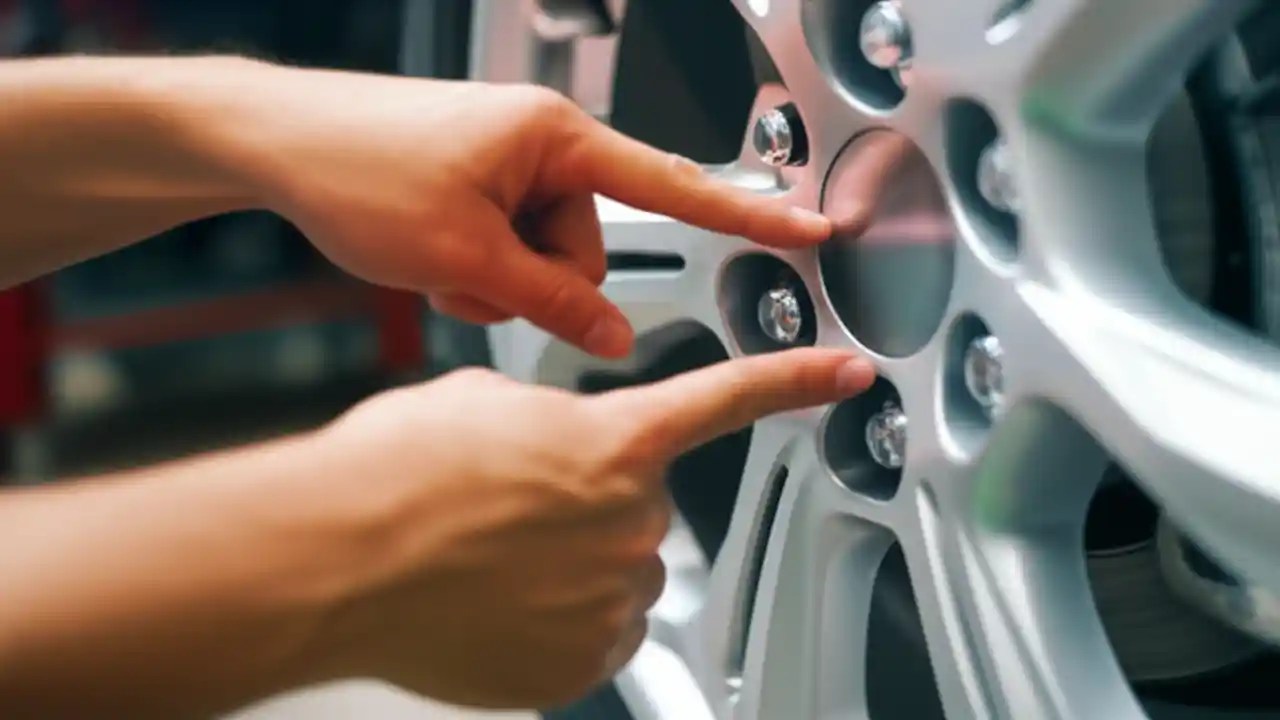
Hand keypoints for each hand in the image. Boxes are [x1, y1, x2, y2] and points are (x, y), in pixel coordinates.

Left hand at [238, 65, 831, 358]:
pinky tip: (432, 262)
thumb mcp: (463, 255)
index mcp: (556, 138)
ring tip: (439, 266)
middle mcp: (542, 146)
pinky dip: (478, 272)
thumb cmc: (355, 167)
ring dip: (500, 283)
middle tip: (472, 278)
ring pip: (547, 262)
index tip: (811, 229)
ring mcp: (509, 167)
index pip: (675, 186)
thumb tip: (613, 334)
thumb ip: (551, 301)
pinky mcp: (480, 187)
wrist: (274, 142)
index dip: (749, 215)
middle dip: (538, 282)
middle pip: (591, 249)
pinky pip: (510, 251)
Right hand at [302, 349, 874, 708]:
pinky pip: (595, 632)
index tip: (845, 376)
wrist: (338, 555)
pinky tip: (499, 601)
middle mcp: (631, 522)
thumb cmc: (396, 471)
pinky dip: (559, 619)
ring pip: (619, 573)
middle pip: (643, 506)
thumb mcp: (484, 398)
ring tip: (492, 554)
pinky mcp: (585, 662)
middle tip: (512, 503)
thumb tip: (559, 442)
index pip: (729, 400)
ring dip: (573, 563)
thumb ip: (555, 417)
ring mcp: (613, 598)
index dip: (796, 383)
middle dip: (592, 501)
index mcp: (616, 442)